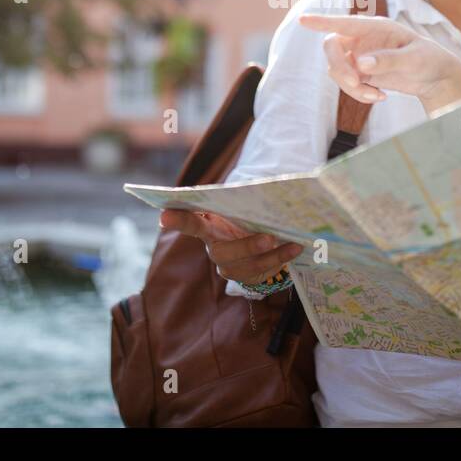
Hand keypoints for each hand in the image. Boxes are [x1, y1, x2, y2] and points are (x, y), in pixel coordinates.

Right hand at [158, 208, 303, 284]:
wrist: (254, 246)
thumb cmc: (243, 218)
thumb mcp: (239, 207)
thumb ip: (240, 199)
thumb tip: (264, 183)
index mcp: (208, 225)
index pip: (190, 222)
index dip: (177, 219)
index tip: (164, 215)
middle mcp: (214, 247)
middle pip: (224, 252)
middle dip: (246, 247)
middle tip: (268, 238)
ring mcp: (229, 266)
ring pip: (247, 265)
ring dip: (270, 255)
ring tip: (288, 243)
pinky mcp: (245, 277)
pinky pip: (263, 270)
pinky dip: (281, 257)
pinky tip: (296, 247)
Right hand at [298, 13, 460, 114]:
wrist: (435, 78)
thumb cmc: (428, 60)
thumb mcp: (413, 59)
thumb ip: (388, 60)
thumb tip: (360, 63)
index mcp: (376, 27)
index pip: (344, 23)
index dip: (322, 21)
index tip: (303, 20)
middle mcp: (363, 39)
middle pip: (332, 47)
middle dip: (339, 67)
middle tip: (355, 84)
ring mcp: (359, 56)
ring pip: (336, 69)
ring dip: (350, 86)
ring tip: (375, 96)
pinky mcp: (361, 73)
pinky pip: (347, 84)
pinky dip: (359, 94)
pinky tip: (379, 97)